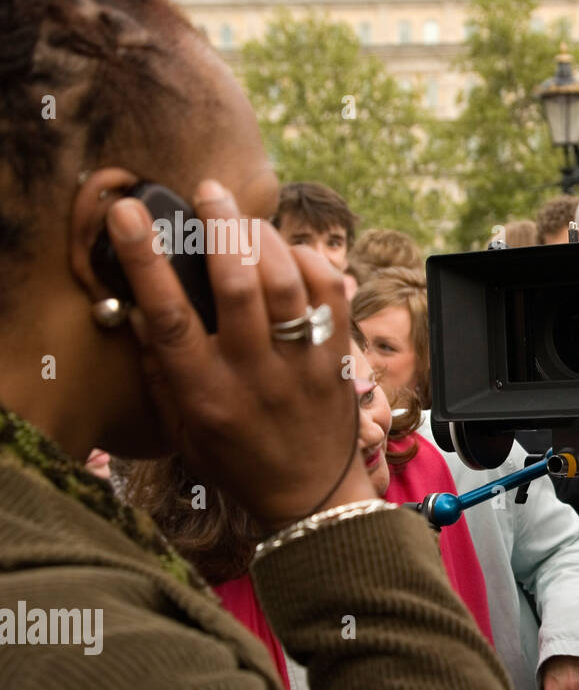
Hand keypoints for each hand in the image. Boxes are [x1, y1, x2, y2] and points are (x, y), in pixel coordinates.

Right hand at [108, 181, 375, 530]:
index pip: (170, 316)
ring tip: (245, 217)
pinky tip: (291, 250)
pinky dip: (311, 262)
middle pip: (239, 285)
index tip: (130, 214)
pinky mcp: (338, 357)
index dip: (147, 260)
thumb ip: (159, 370)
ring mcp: (301, 364)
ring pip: (288, 283)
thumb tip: (138, 308)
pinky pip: (331, 294)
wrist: (311, 496)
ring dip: (265, 237)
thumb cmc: (237, 460)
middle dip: (221, 228)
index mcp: (205, 393)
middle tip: (208, 192)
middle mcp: (255, 374)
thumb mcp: (182, 428)